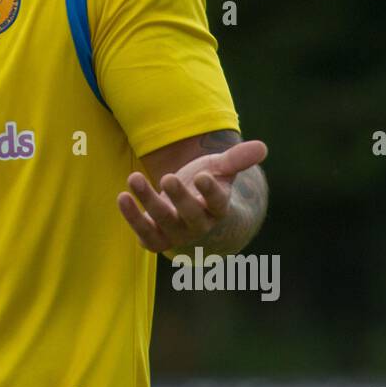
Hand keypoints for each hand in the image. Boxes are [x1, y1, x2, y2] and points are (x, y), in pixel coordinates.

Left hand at [117, 139, 267, 252]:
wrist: (193, 217)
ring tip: (134, 177)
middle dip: (179, 198)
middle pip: (190, 215)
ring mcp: (177, 235)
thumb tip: (263, 147)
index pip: (218, 203)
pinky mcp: (157, 239)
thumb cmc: (207, 187)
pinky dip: (133, 218)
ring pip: (164, 222)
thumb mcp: (221, 170)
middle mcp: (199, 226)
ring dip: (148, 201)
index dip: (210, 191)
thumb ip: (237, 159)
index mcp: (218, 209)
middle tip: (168, 178)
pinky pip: (145, 234)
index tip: (202, 176)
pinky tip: (122, 197)